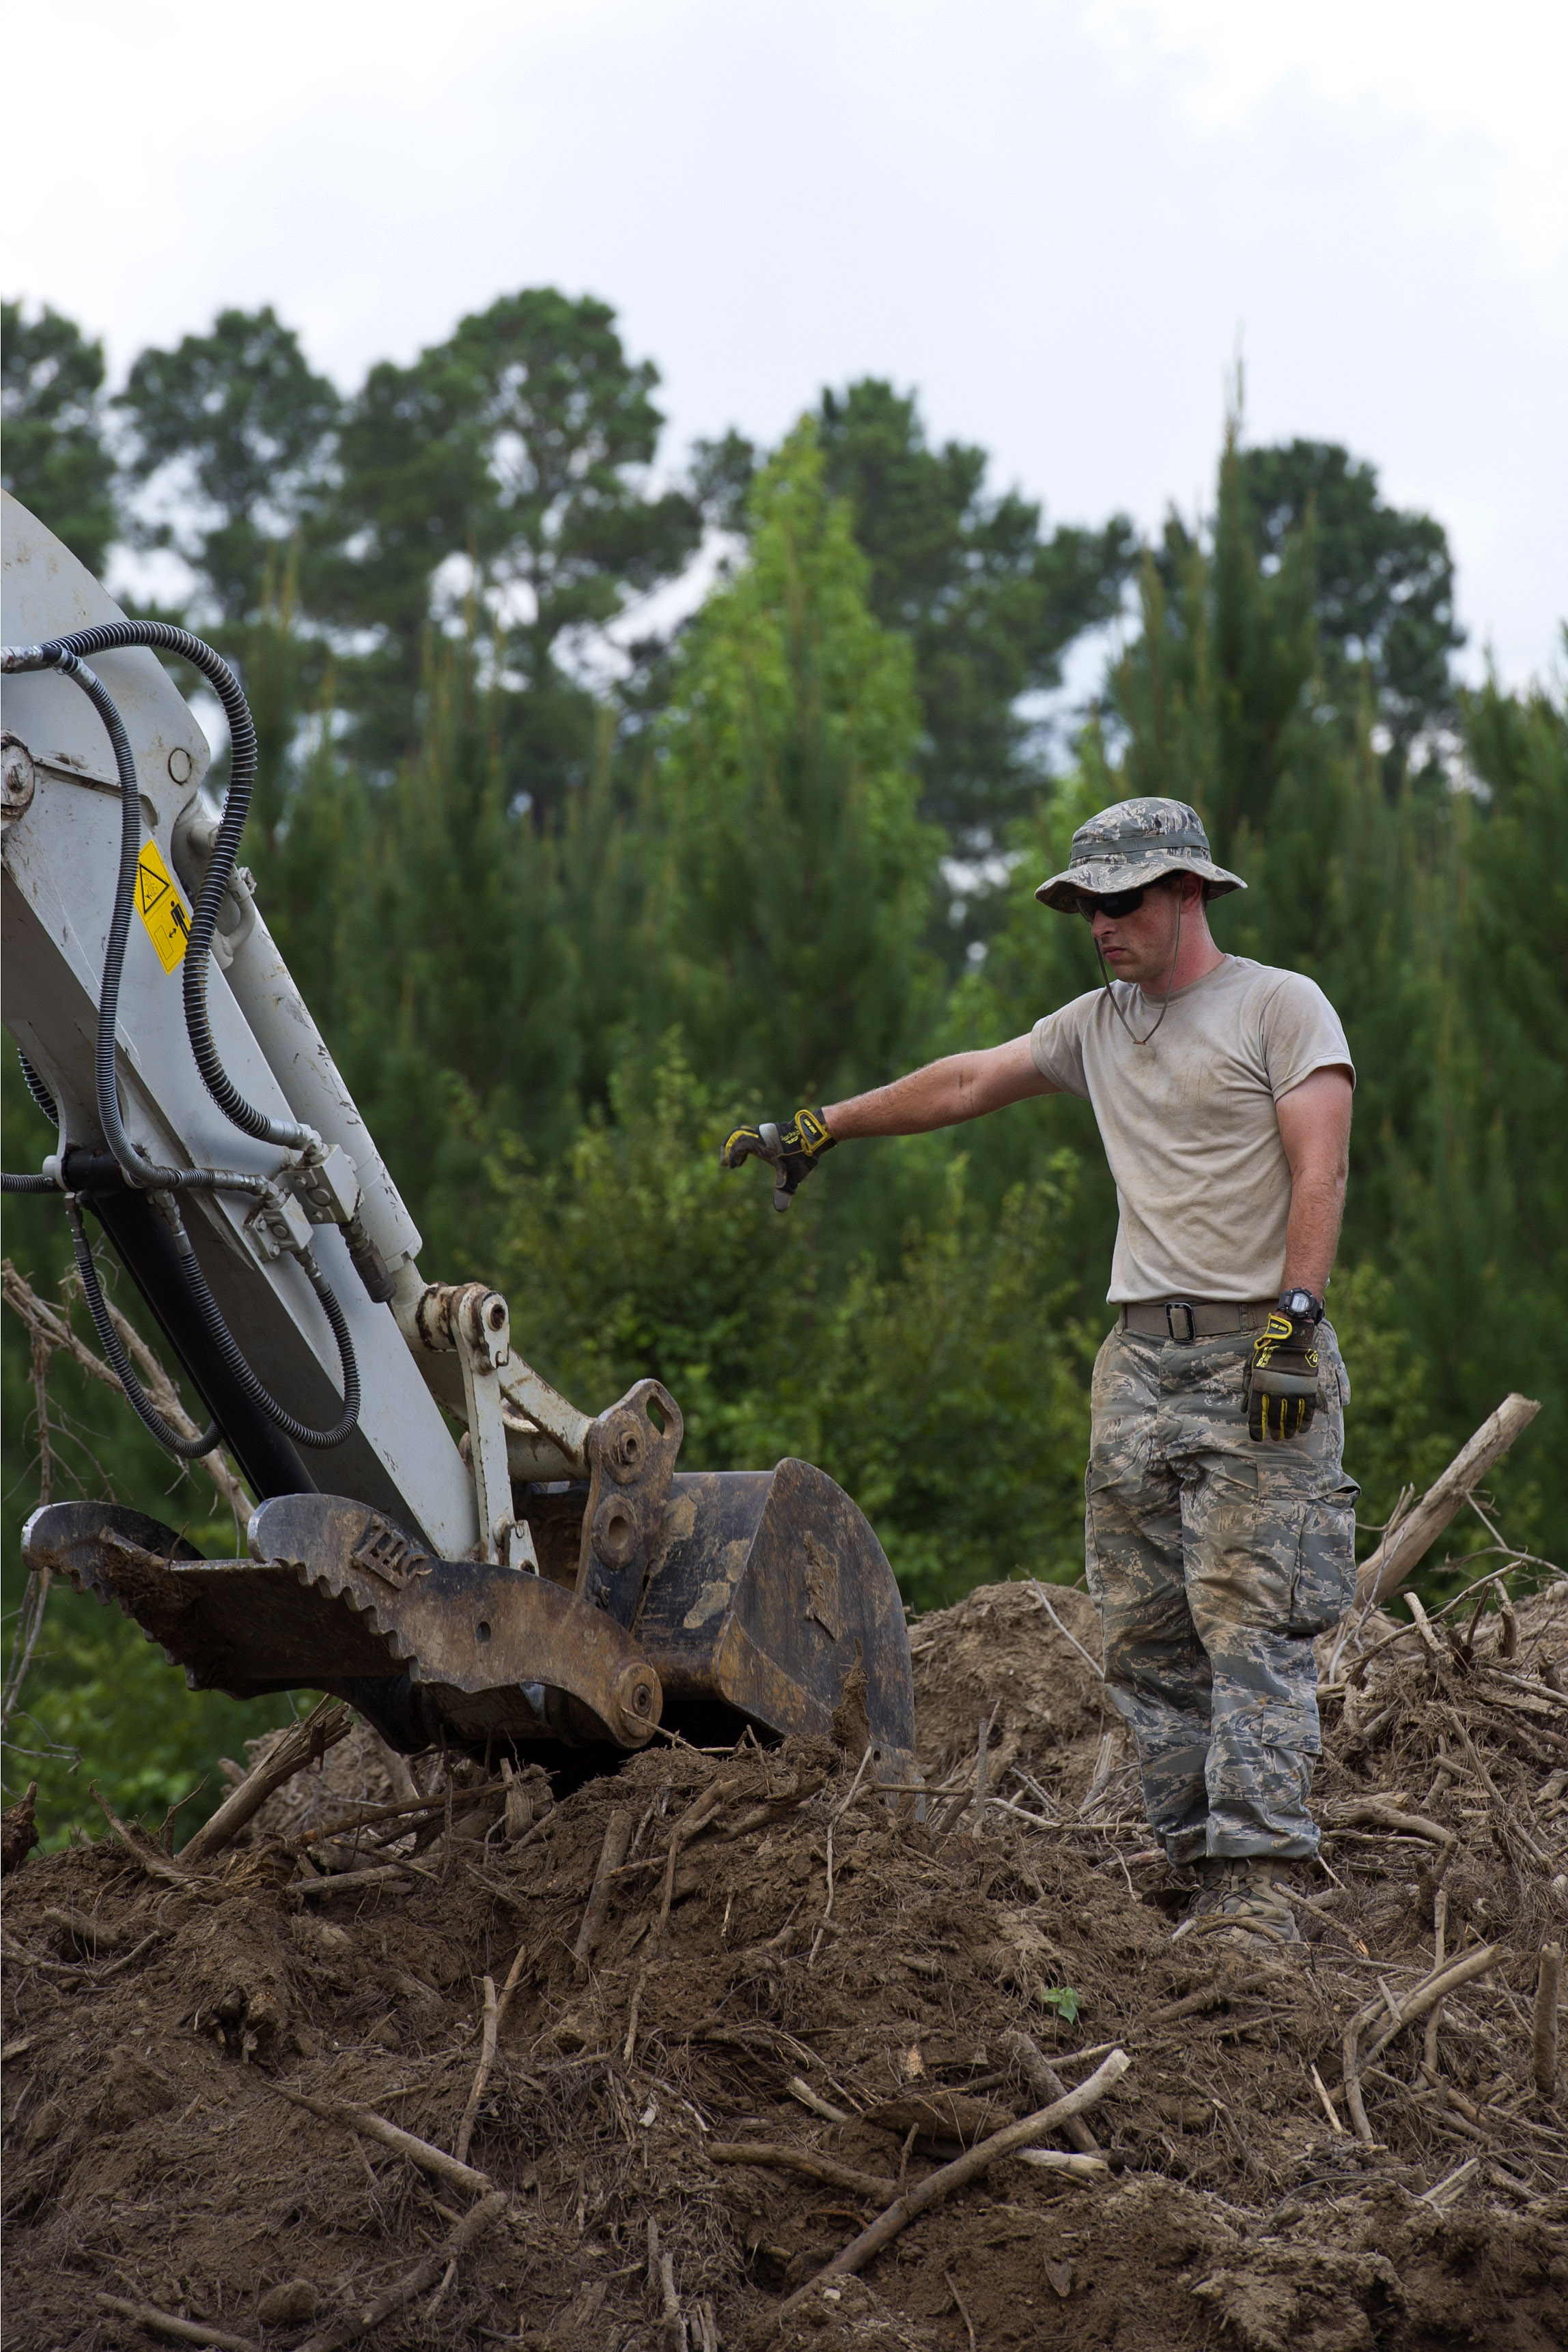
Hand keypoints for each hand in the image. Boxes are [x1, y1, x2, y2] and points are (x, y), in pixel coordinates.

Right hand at [719, 1107, 835, 1212]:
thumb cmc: (802, 1155)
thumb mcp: (793, 1176)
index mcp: (760, 1143)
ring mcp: (766, 1130)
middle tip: (724, 1162)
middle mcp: (760, 1134)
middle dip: (727, 1148)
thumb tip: (780, 1210)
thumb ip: (784, 1192)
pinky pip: (753, 1132)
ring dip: (736, 1144)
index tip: (730, 1167)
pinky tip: (755, 1155)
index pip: (738, 1145)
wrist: (814, 1135)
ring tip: (737, 1160)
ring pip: (743, 1131)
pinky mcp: (771, 1130)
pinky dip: (747, 1142)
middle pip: (736, 1134)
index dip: (732, 1155)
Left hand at [1248, 1299, 1320, 1441]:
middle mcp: (1276, 1389)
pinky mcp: (1308, 1385)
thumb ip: (1247, 1389)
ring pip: (1292, 1416)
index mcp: (1260, 1385)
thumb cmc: (1267, 1351)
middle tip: (1277, 1438)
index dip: (1256, 1429)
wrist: (1290, 1336)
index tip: (1258, 1438)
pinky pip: (1308, 1408)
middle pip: (1275, 1418)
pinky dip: (1306, 1420)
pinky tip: (1303, 1429)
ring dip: (1290, 1428)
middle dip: (1275, 1431)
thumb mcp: (1250, 1367)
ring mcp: (1293, 1388)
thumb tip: (1244, 1410)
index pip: (1257, 1414)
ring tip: (1289, 1435)